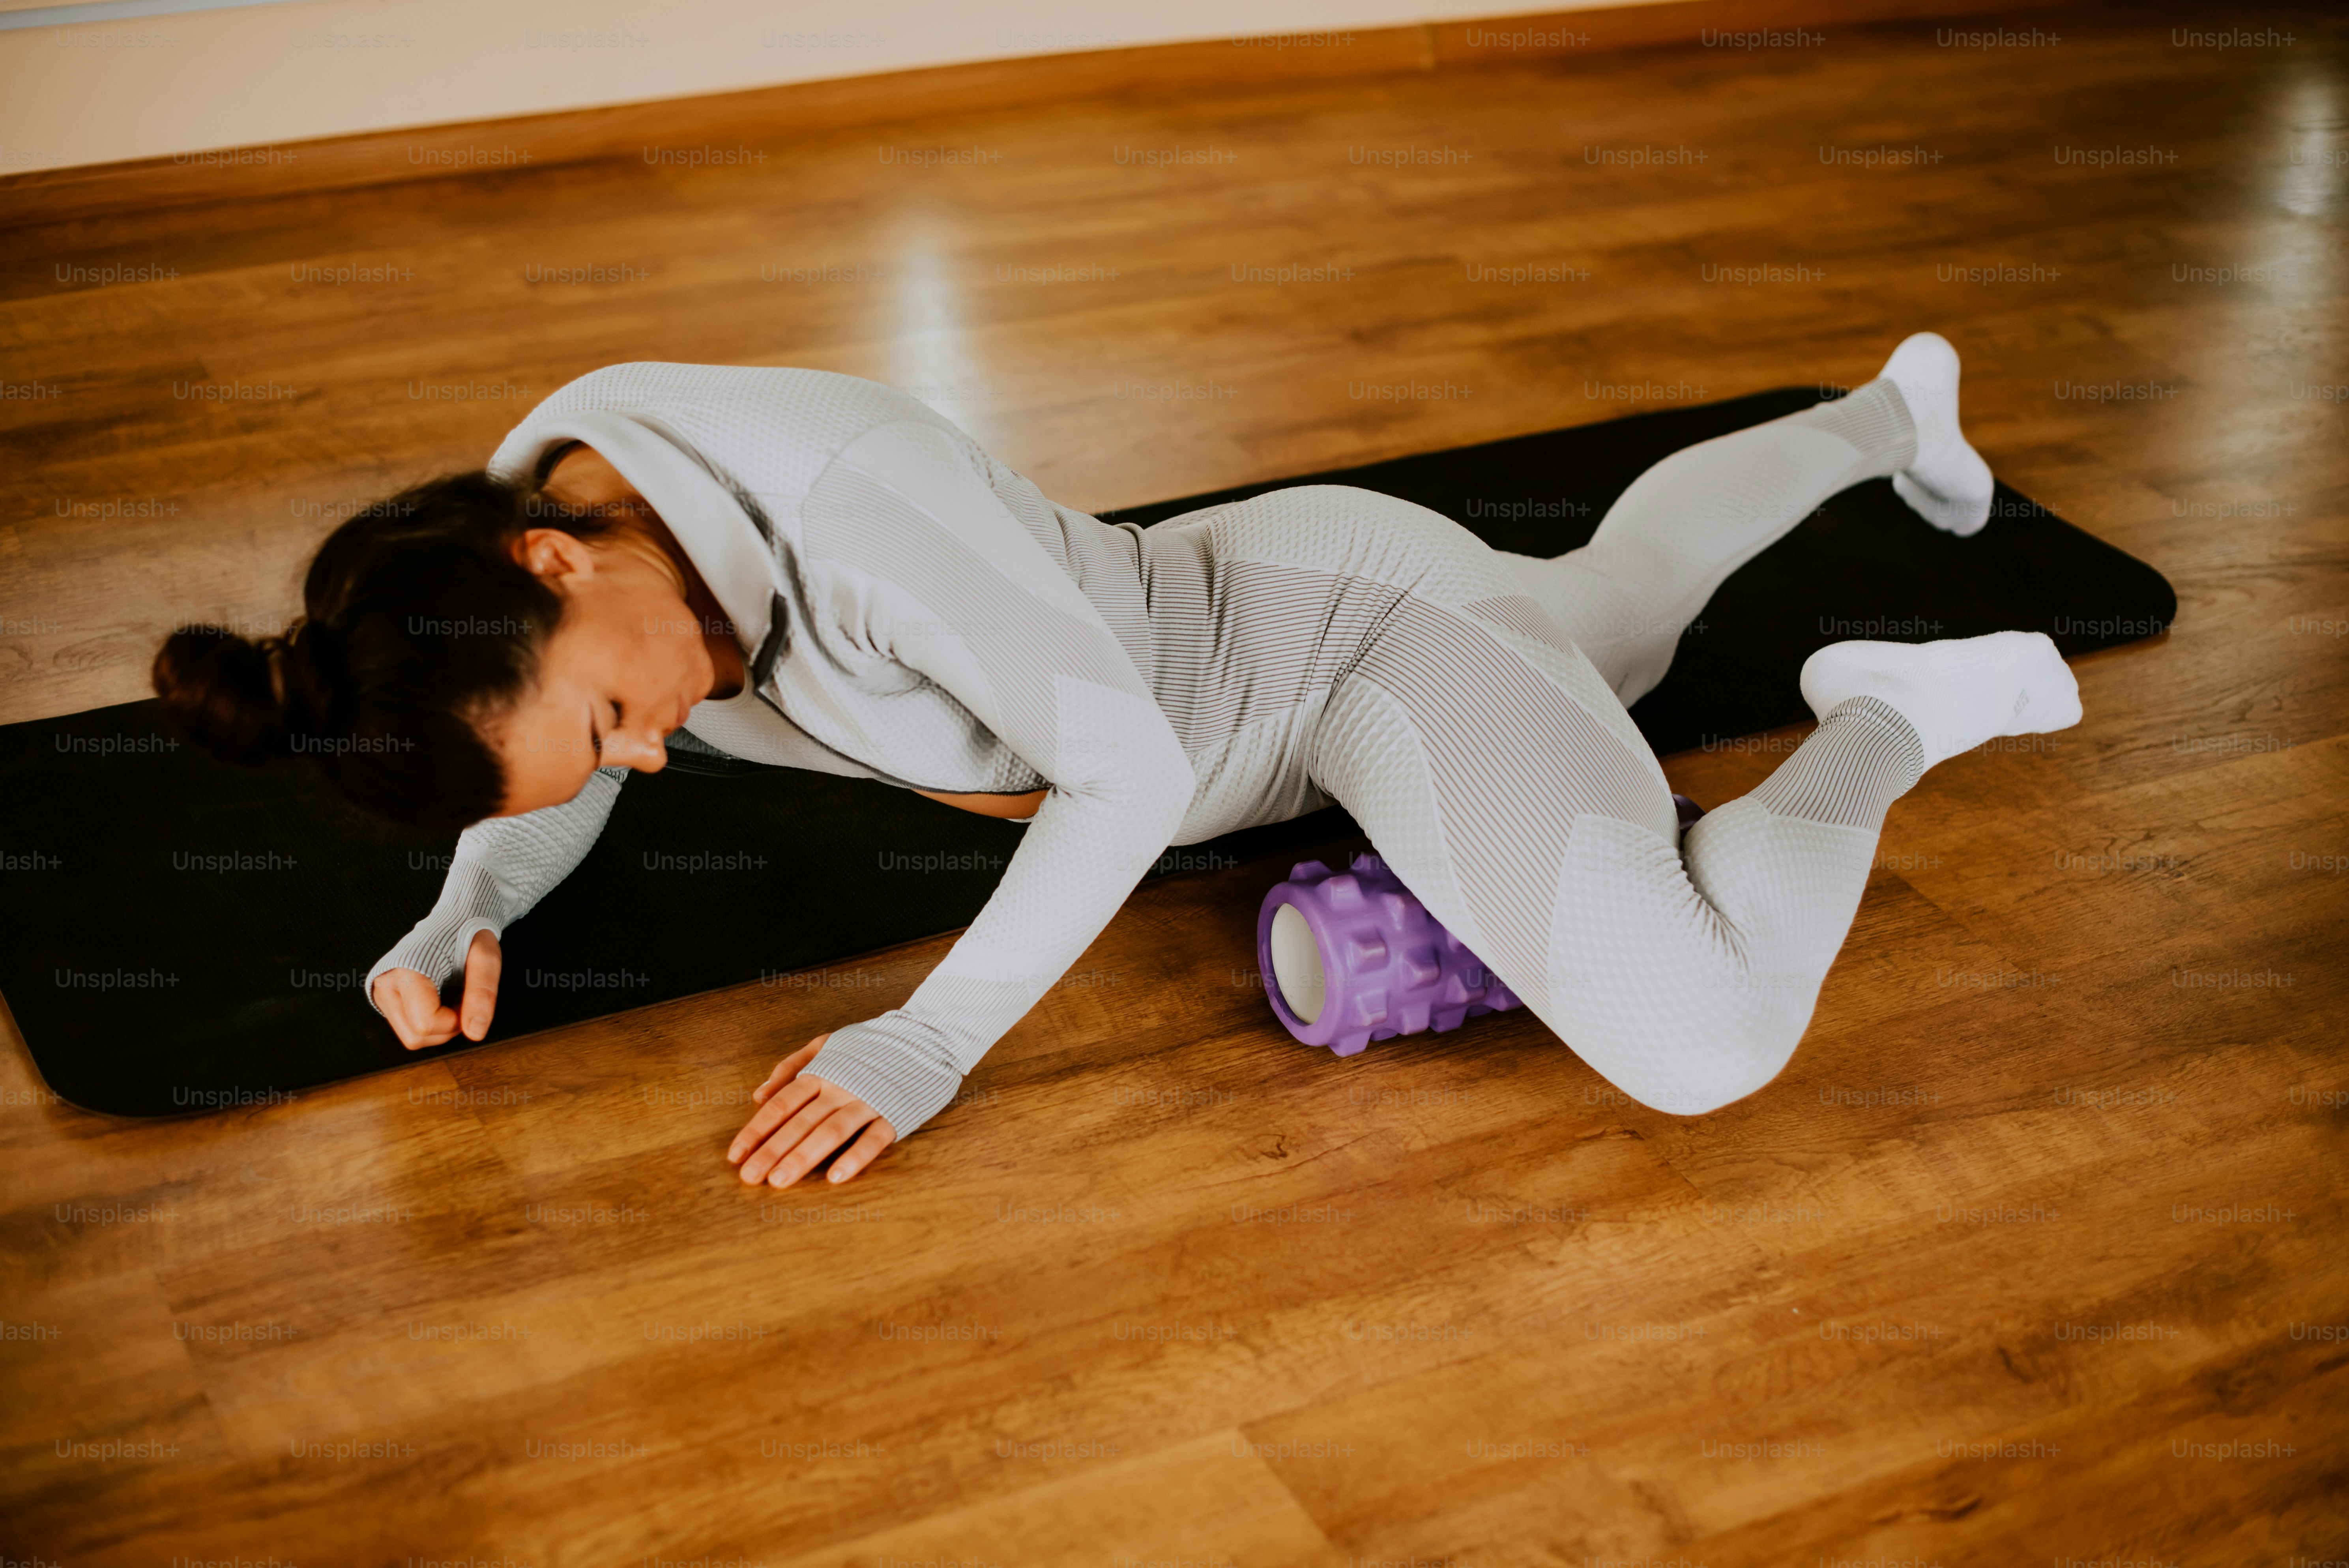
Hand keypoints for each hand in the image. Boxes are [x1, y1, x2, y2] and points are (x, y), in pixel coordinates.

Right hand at [371, 928, 500, 1049]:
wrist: (453, 920)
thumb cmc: (468, 935)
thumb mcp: (485, 958)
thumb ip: (481, 993)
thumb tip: (475, 1032)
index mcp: (407, 971)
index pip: (425, 1023)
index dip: (454, 1021)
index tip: (466, 998)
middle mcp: (387, 983)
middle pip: (416, 1037)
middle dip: (447, 1027)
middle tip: (460, 997)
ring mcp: (383, 993)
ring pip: (411, 1037)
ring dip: (439, 1026)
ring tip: (450, 996)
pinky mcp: (386, 999)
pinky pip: (408, 1028)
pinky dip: (429, 1021)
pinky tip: (439, 999)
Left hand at [728, 1033, 896, 1187]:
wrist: (923, 1036)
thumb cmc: (869, 1046)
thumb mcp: (825, 1044)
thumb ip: (791, 1066)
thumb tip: (758, 1095)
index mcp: (821, 1072)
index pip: (781, 1104)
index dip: (757, 1130)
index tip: (735, 1156)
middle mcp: (840, 1086)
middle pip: (800, 1121)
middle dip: (772, 1151)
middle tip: (750, 1178)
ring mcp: (867, 1100)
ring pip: (831, 1131)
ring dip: (803, 1156)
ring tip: (780, 1181)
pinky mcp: (894, 1113)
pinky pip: (873, 1138)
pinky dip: (855, 1157)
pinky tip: (835, 1178)